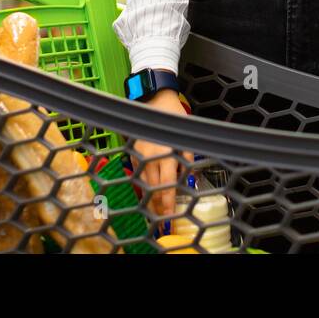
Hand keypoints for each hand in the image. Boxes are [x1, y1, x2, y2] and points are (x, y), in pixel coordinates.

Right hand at [132, 87, 193, 218]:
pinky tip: (147, 191)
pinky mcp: (132, 151)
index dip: (167, 201)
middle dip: (156, 203)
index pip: (165, 184)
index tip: (168, 215)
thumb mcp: (185, 139)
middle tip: (162, 216)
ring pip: (142, 182)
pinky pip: (137, 172)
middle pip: (151, 187)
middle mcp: (149, 156)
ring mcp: (138, 154)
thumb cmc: (174, 118)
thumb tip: (186, 179)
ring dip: (149, 196)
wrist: (155, 100)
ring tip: (155, 207)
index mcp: (164, 153)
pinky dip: (143, 183)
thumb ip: (186, 160)